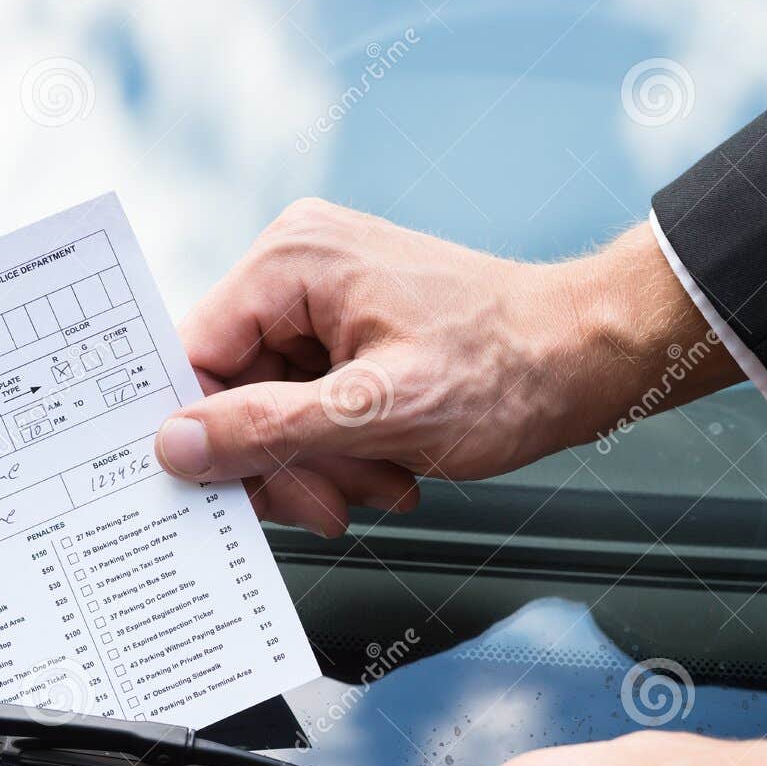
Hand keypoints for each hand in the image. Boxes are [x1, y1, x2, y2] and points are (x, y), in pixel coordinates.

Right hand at [154, 198, 740, 535]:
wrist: (592, 359)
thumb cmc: (509, 370)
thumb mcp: (375, 415)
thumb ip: (266, 428)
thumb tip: (173, 444)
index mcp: (291, 262)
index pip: (196, 355)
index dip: (209, 434)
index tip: (234, 492)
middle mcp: (298, 269)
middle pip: (233, 392)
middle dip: (284, 460)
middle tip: (331, 503)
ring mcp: (323, 302)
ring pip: (272, 412)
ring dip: (319, 467)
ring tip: (381, 481)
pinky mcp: (347, 334)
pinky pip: (308, 408)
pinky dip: (342, 454)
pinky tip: (389, 469)